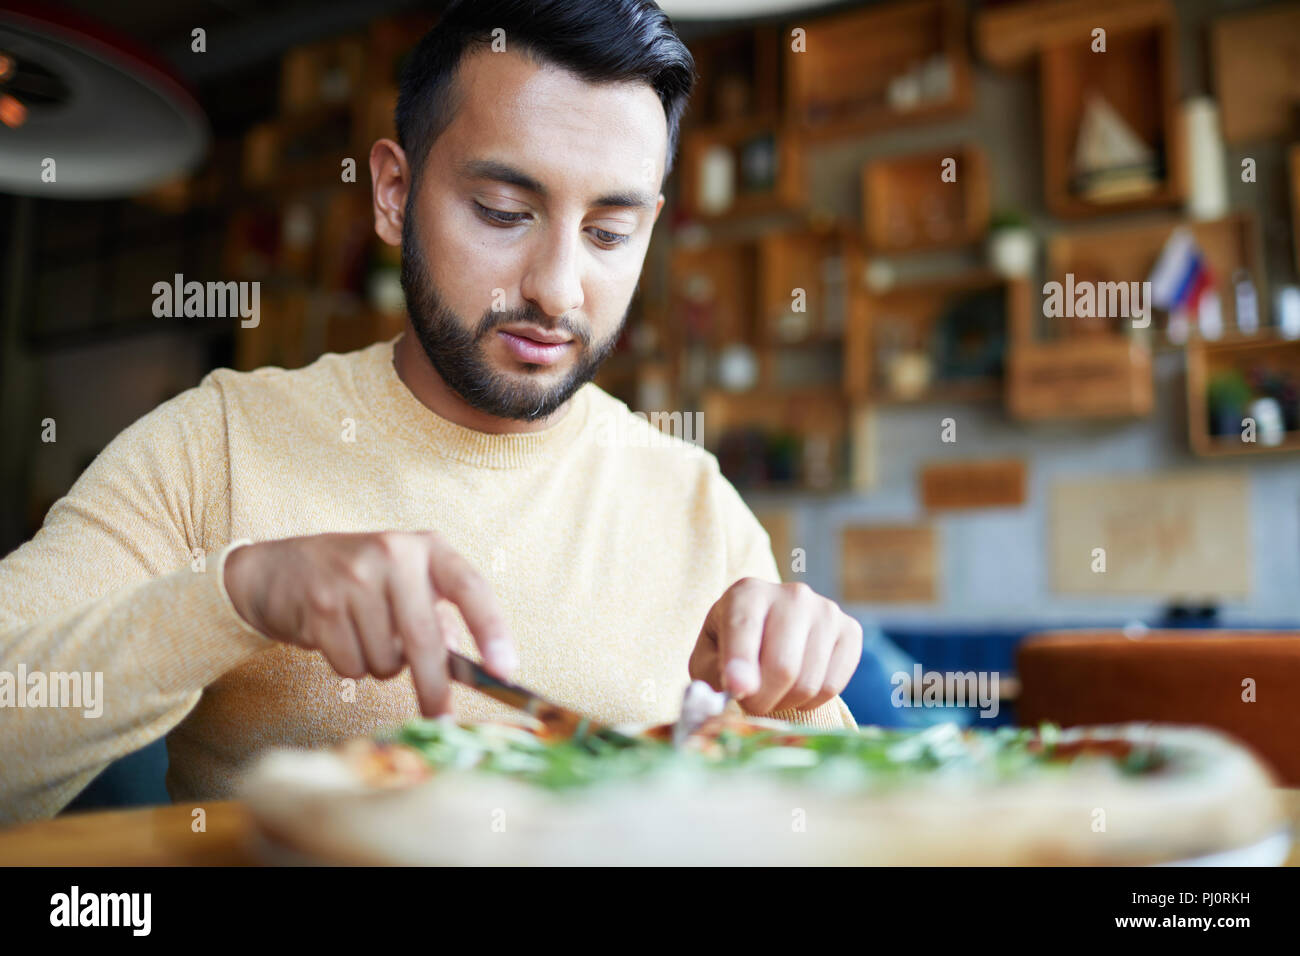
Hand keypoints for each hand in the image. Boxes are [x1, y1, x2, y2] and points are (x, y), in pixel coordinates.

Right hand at [223, 531, 514, 716]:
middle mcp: (394, 554)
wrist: (278, 569)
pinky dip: (349, 666)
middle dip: (434, 688)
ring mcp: (354, 577)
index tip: (506, 670)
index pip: (471, 588)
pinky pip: (351, 665)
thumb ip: (437, 615)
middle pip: (426, 639)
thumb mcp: (405, 582)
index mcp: (426, 547)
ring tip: (364, 636)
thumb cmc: (359, 581)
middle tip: (443, 719)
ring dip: (381, 666)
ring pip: (387, 661)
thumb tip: (464, 662)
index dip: (492, 631)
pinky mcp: (321, 605)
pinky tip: (338, 638)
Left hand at [689, 578, 861, 714]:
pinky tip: (796, 687)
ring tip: (772, 692)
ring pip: (808, 683)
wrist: (768, 635)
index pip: (745, 628)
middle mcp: (792, 594)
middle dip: (761, 700)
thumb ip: (713, 674)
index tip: (738, 689)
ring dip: (785, 703)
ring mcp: (826, 610)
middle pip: (782, 667)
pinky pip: (833, 686)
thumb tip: (741, 687)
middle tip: (750, 704)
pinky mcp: (850, 630)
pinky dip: (811, 701)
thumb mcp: (706, 659)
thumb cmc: (728, 650)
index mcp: (747, 593)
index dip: (741, 663)